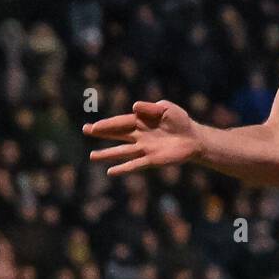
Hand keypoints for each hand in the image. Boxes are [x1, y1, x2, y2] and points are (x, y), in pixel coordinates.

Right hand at [83, 100, 199, 176]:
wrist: (193, 138)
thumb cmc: (180, 121)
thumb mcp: (167, 109)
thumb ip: (151, 108)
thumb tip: (134, 106)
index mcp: (141, 121)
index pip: (121, 122)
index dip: (107, 124)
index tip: (93, 126)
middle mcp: (139, 135)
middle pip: (117, 134)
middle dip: (102, 132)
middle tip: (85, 130)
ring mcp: (144, 148)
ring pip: (122, 152)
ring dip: (107, 154)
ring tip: (92, 156)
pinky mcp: (152, 160)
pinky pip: (135, 164)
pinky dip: (123, 168)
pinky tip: (110, 172)